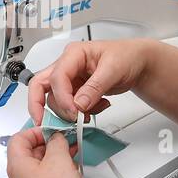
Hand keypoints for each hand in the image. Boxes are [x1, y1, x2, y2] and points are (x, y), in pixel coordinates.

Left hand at [6, 128, 88, 177]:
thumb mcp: (59, 160)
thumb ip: (56, 141)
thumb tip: (55, 136)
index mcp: (16, 165)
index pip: (19, 137)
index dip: (36, 130)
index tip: (53, 130)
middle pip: (29, 151)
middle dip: (48, 142)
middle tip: (66, 140)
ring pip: (40, 165)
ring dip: (55, 156)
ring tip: (72, 153)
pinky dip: (58, 170)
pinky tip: (73, 170)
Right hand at [26, 38, 154, 125]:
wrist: (137, 63)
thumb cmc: (127, 56)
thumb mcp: (113, 69)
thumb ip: (95, 87)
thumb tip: (78, 104)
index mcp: (73, 54)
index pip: (56, 77)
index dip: (62, 97)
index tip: (74, 112)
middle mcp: (67, 66)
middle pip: (41, 86)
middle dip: (42, 106)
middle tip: (48, 124)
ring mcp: (70, 79)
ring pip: (54, 100)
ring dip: (71, 112)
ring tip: (94, 111)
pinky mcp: (75, 91)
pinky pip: (69, 107)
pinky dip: (82, 113)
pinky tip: (99, 107)